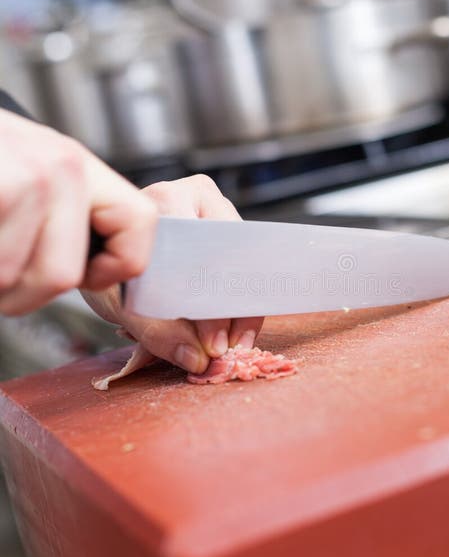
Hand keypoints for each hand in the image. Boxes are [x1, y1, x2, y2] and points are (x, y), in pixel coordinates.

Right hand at [0, 110, 156, 314]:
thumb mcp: (30, 178)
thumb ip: (68, 218)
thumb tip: (96, 270)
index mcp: (79, 166)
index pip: (140, 223)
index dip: (117, 266)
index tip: (85, 275)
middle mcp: (61, 165)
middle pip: (64, 275)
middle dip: (23, 294)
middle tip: (0, 275)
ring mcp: (28, 176)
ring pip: (15, 278)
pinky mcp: (3, 187)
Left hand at [83, 175, 263, 374]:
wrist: (96, 244)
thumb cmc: (103, 263)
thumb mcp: (118, 300)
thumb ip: (155, 331)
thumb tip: (198, 359)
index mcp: (167, 201)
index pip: (204, 254)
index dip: (211, 305)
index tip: (214, 345)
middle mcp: (195, 196)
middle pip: (231, 257)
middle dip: (230, 311)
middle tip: (227, 350)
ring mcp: (215, 208)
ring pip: (242, 263)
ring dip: (237, 311)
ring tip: (230, 345)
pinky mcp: (225, 224)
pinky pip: (243, 266)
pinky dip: (238, 304)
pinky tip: (232, 333)